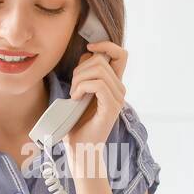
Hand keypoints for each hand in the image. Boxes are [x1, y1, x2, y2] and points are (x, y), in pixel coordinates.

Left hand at [64, 39, 127, 153]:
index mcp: (114, 84)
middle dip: (81, 67)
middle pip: (102, 59)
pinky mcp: (111, 108)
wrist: (79, 149)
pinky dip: (82, 87)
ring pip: (99, 70)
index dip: (106, 45)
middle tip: (73, 86)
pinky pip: (98, 85)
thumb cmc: (76, 123)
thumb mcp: (79, 91)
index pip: (120, 54)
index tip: (89, 48)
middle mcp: (119, 90)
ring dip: (79, 78)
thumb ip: (86, 73)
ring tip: (74, 94)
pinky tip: (75, 98)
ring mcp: (118, 99)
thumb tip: (88, 54)